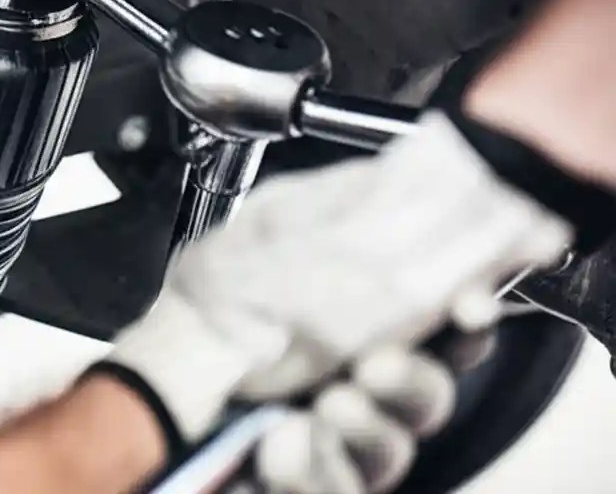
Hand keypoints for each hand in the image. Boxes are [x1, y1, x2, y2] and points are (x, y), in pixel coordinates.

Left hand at [105, 112, 570, 491]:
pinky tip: (283, 441)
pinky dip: (313, 466)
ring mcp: (343, 437)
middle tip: (378, 363)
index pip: (449, 325)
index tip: (468, 306)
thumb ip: (344, 201)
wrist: (159, 355)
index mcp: (375, 319)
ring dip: (367, 427)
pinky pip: (336, 485)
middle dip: (413, 381)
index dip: (470, 316)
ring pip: (393, 449)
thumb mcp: (274, 224)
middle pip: (431, 395)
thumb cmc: (221, 292)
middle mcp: (369, 380)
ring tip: (327, 404)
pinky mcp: (311, 476)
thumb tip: (410, 168)